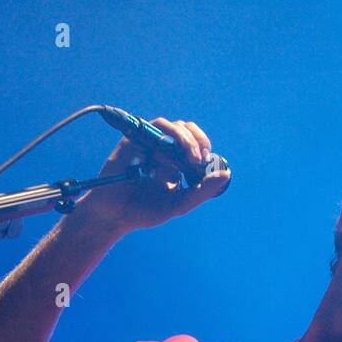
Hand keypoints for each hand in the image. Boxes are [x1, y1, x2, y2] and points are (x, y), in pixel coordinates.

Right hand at [69, 116, 230, 236]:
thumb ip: (202, 191)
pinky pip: (151, 130)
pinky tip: (166, 160)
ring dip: (184, 138)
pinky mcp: (131, 142)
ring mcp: (146, 143)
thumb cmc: (145, 211)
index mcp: (174, 160)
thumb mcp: (179, 203)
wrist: (115, 217)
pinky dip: (164, 141)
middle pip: (185, 127)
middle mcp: (161, 148)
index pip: (194, 141)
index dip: (204, 145)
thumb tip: (226, 174)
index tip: (208, 161)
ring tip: (190, 158)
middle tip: (200, 158)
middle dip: (198, 139)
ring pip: (171, 125)